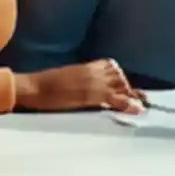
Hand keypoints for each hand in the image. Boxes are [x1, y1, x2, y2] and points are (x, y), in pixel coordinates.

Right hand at [14, 59, 143, 113]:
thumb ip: (81, 80)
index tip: (124, 88)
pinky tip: (137, 110)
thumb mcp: (67, 77)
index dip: (119, 79)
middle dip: (126, 88)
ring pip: (121, 86)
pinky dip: (127, 104)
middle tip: (134, 100)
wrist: (33, 88)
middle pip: (119, 77)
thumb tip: (88, 89)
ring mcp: (95, 82)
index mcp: (87, 66)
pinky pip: (116, 98)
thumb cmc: (43, 85)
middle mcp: (94, 71)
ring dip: (131, 96)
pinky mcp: (92, 94)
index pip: (112, 68)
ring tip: (140, 106)